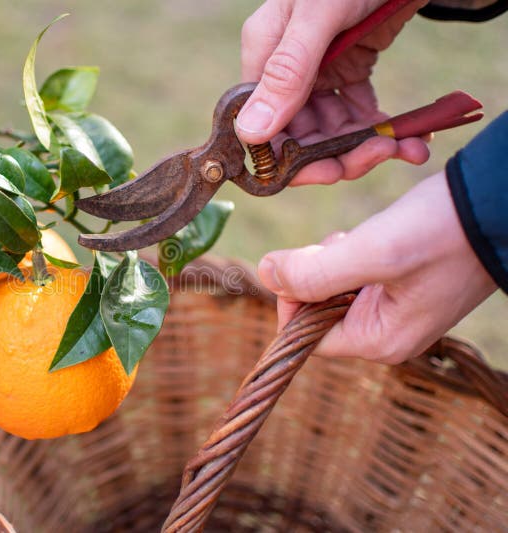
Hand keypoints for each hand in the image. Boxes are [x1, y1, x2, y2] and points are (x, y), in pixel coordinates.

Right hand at [236, 0, 430, 185]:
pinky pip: (358, 110)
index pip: (262, 122)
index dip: (287, 157)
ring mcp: (317, 71)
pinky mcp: (349, 68)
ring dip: (366, 144)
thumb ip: (286, 73)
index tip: (326, 173)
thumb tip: (251, 133)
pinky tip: (408, 137)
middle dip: (337, 153)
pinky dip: (380, 127)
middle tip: (376, 157)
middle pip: (298, 133)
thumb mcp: (318, 18)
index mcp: (263, 55)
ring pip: (330, 128)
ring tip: (406, 147)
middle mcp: (285, 68)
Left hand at [256, 171, 496, 363]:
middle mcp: (388, 334)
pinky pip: (357, 275)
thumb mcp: (372, 252)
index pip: (306, 336)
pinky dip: (353, 253)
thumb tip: (264, 274)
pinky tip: (374, 234)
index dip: (291, 299)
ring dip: (334, 259)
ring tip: (362, 237)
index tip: (302, 261)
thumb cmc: (443, 231)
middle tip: (343, 244)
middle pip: (317, 311)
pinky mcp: (403, 285)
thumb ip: (314, 271)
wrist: (499, 202)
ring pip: (334, 289)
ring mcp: (397, 310)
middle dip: (316, 274)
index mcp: (380, 341)